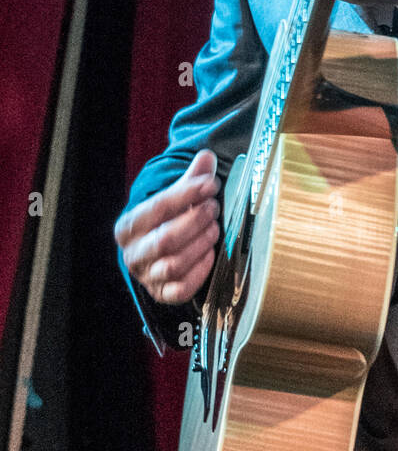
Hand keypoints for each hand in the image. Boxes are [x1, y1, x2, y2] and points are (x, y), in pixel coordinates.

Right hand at [114, 150, 220, 305]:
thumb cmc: (168, 222)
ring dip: (200, 244)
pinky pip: (180, 289)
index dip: (187, 194)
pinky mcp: (162, 294)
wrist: (158, 255)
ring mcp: (146, 276)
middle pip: (165, 239)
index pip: (157, 208)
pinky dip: (199, 272)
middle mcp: (132, 254)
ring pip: (174, 264)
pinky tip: (211, 255)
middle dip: (195, 221)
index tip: (211, 184)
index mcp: (129, 226)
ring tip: (215, 229)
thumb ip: (190, 179)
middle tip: (214, 208)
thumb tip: (208, 156)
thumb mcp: (175, 199)